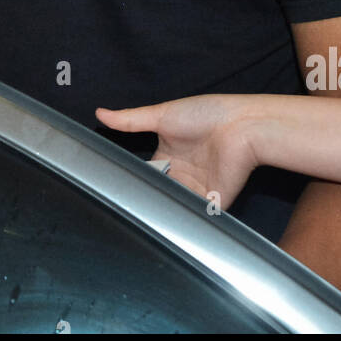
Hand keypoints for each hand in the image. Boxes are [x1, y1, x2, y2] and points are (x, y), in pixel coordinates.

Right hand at [96, 95, 261, 208]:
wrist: (242, 127)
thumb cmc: (205, 114)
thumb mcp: (162, 115)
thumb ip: (130, 120)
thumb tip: (99, 113)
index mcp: (168, 154)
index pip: (145, 173)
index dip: (131, 181)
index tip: (109, 190)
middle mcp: (181, 173)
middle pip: (156, 193)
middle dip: (143, 200)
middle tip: (119, 209)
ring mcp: (196, 189)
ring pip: (172, 207)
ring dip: (160, 212)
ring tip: (135, 222)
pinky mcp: (212, 202)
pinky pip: (194, 217)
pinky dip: (182, 222)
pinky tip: (164, 227)